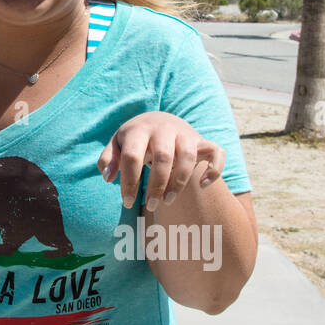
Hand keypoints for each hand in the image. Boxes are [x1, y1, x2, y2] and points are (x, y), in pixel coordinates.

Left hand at [97, 112, 224, 211]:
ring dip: (179, 182)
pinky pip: (216, 153)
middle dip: (156, 185)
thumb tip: (107, 177)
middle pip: (163, 158)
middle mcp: (164, 129)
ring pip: (188, 157)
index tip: (127, 203)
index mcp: (139, 129)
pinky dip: (214, 170)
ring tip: (167, 200)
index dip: (129, 182)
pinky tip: (202, 185)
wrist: (160, 119)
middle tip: (150, 206)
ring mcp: (185, 133)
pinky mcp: (202, 141)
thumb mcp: (117, 144)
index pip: (132, 156)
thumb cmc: (135, 139)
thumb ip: (108, 159)